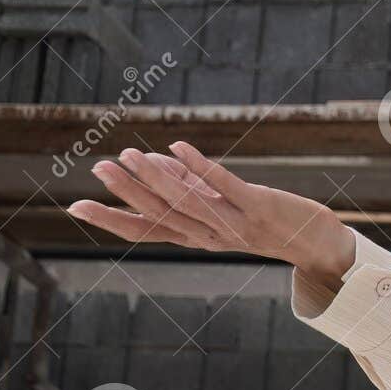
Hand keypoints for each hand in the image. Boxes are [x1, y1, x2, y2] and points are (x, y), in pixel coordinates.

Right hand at [68, 140, 357, 289]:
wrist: (314, 243)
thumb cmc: (264, 221)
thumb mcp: (220, 208)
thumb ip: (188, 188)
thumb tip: (153, 162)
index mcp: (196, 238)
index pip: (145, 231)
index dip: (111, 220)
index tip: (76, 206)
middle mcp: (210, 236)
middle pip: (160, 214)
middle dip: (127, 191)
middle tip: (99, 168)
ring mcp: (234, 223)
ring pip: (187, 201)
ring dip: (156, 176)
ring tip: (130, 154)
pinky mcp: (259, 206)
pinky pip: (225, 185)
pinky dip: (199, 167)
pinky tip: (178, 146)